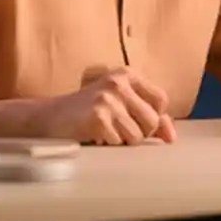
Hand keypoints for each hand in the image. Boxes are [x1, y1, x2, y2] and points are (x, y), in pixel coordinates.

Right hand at [38, 66, 177, 145]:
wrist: (49, 118)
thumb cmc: (88, 113)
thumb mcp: (120, 106)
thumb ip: (149, 117)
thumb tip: (172, 138)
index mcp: (128, 75)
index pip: (161, 101)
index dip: (155, 118)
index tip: (137, 123)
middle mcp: (119, 82)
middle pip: (152, 121)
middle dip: (139, 133)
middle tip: (117, 130)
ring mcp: (107, 98)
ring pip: (137, 135)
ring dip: (122, 141)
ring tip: (105, 132)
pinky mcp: (97, 116)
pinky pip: (118, 142)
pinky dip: (108, 145)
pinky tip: (94, 136)